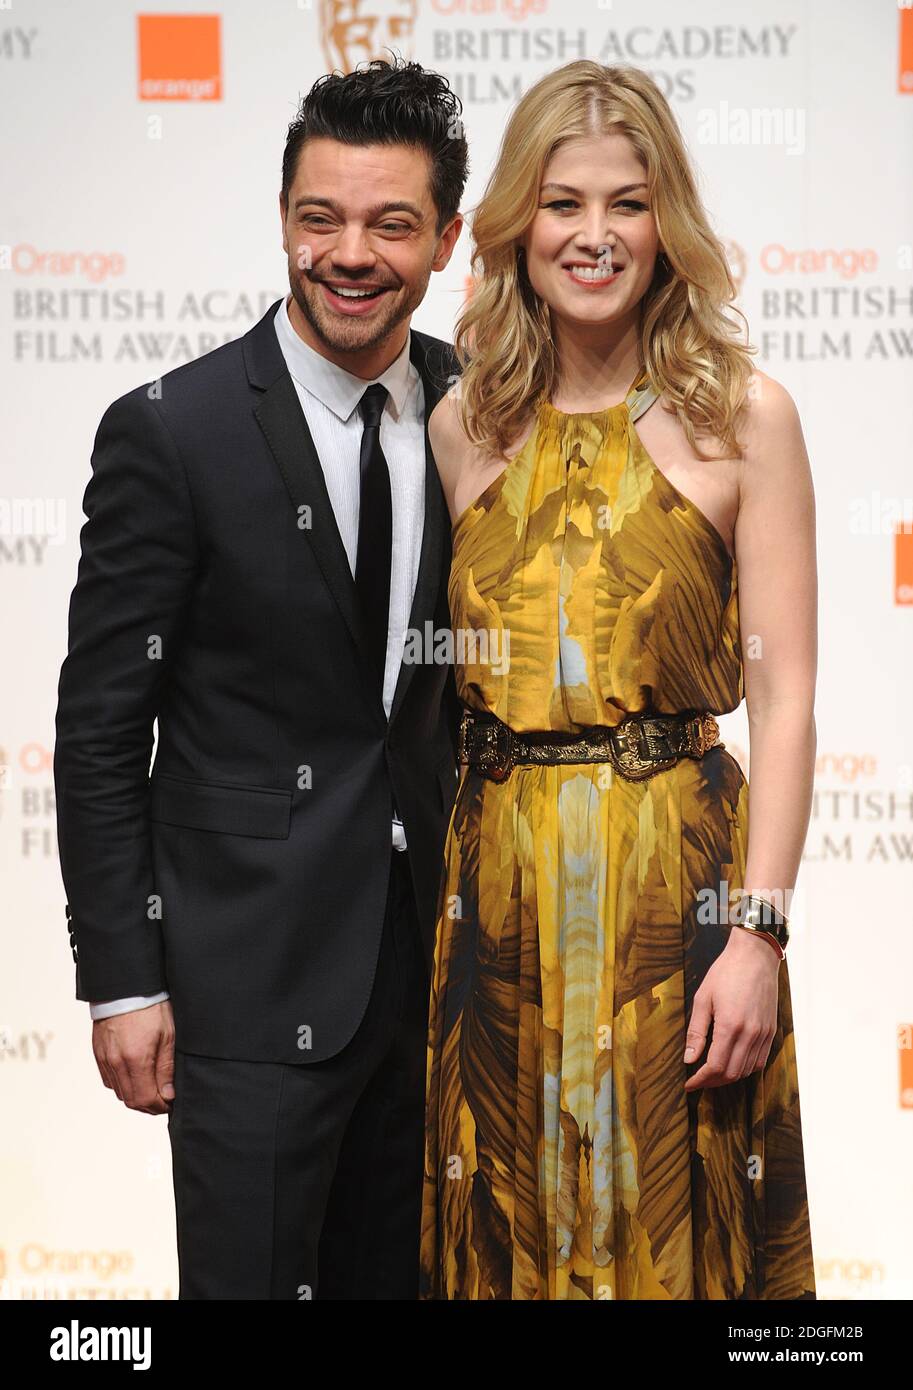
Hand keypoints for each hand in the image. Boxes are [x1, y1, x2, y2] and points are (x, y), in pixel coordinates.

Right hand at [92, 1000, 174, 1114]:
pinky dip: (123, 1085)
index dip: (160, 1106)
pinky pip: (109, 1080)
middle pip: (130, 1101)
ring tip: (152, 1088)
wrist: (125, 986)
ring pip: (119, 1092)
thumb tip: (168, 1095)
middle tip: (164, 1099)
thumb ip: (166, 1068)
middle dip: (149, 1105)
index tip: (171, 1102)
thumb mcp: (168, 1035)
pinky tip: (136, 1076)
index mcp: (136, 1058)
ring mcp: (105, 1059)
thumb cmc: (150, 1006)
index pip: (145, 1099)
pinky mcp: (98, 1054)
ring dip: (136, 1096)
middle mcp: (116, 1063)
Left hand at [683, 929, 779, 1091]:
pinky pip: (760, 1060)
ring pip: (747, 1070)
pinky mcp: (771, 1031)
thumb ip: (696, 1032)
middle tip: (697, 1080)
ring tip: (712, 1073)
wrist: (755, 957)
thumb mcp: (703, 999)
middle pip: (732, 1074)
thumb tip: (689, 1059)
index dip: (701, 1080)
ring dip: (729, 1077)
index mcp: (730, 1026)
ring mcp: (764, 1033)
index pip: (716, 1067)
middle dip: (712, 1082)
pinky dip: (745, 1068)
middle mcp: (750, 1034)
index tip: (689, 1083)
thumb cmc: (726, 973)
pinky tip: (732, 1062)